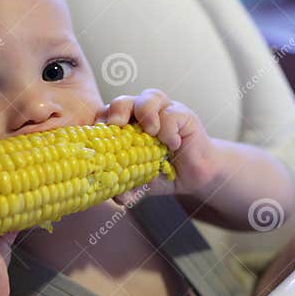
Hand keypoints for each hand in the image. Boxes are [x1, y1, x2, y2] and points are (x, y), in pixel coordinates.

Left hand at [93, 88, 219, 198]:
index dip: (101, 122)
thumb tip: (119, 198)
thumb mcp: (142, 184)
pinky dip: (169, 129)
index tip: (99, 137)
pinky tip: (172, 145)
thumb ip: (129, 189)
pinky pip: (172, 113)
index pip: (106, 115)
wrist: (196, 175)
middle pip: (124, 101)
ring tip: (151, 132)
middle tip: (117, 124)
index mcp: (125, 127)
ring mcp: (163, 111)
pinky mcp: (183, 115)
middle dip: (118, 109)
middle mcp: (141, 115)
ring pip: (148, 97)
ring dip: (146, 113)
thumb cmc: (163, 173)